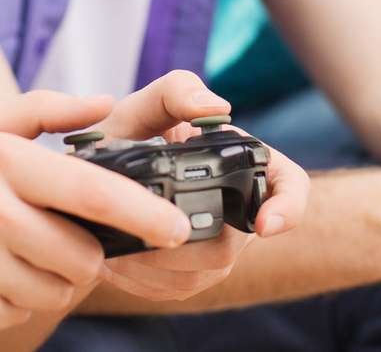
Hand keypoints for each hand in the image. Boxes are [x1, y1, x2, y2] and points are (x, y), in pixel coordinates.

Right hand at [0, 90, 191, 341]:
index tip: (176, 227)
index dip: (143, 212)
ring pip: (59, 289)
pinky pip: (23, 314)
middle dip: (83, 254)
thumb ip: (42, 110)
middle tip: (52, 240)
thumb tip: (107, 102)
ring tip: (8, 257)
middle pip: (83, 253)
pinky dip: (13, 301)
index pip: (90, 188)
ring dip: (50, 281)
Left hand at [87, 70, 308, 302]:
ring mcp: (215, 251)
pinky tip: (115, 258)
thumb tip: (217, 109)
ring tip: (117, 237)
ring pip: (200, 273)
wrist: (91, 179)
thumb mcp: (144, 105)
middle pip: (230, 245)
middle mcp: (235, 212)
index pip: (289, 185)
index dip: (289, 208)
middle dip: (181, 239)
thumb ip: (178, 91)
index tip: (264, 225)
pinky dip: (140, 277)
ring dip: (154, 262)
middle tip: (136, 223)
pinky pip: (174, 288)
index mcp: (238, 164)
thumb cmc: (125, 135)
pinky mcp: (188, 278)